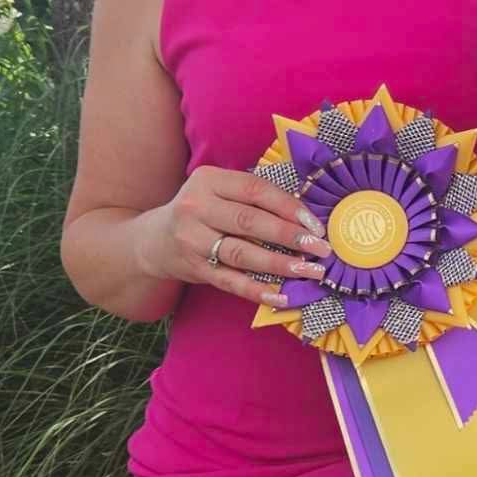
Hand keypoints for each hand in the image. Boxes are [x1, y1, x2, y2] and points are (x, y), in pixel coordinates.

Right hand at [139, 166, 331, 306]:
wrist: (154, 239)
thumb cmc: (202, 212)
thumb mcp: (219, 191)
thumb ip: (253, 197)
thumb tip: (306, 216)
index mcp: (209, 180)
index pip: (256, 190)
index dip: (288, 207)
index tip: (316, 224)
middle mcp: (196, 207)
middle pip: (250, 222)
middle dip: (290, 236)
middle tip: (321, 249)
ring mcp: (192, 240)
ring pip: (242, 253)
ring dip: (280, 264)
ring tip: (309, 271)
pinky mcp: (194, 269)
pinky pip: (231, 282)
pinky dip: (257, 290)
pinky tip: (282, 296)